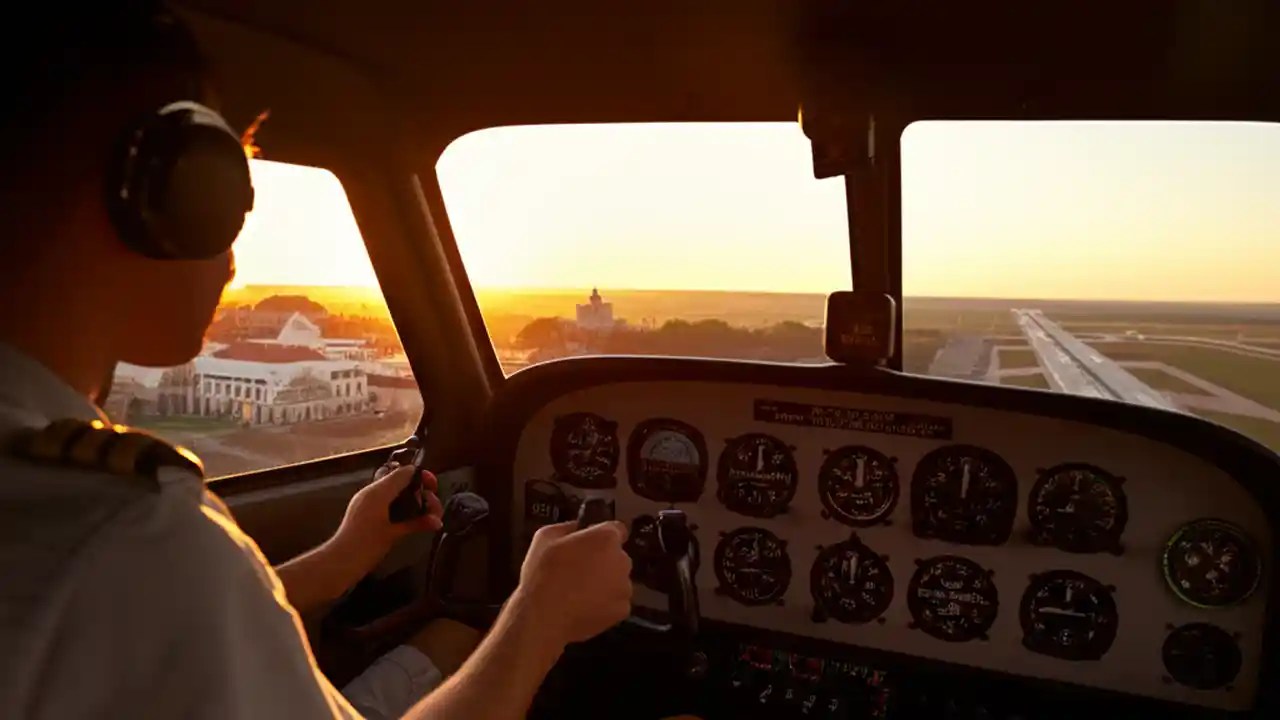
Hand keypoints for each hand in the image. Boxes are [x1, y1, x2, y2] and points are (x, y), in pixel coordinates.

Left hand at [335, 463, 443, 563]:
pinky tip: (422, 523)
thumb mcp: (392, 533)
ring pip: (401, 496)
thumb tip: (437, 521)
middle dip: (423, 494)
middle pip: (405, 484)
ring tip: (432, 520)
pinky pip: (393, 506)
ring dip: (418, 505)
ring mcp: (371, 504)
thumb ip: (416, 523)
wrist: (342, 561)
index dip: (421, 476)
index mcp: (378, 492)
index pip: (403, 472)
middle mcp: (374, 493)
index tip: (433, 486)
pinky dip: (408, 512)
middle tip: (435, 509)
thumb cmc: (366, 545)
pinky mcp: (370, 516)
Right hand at [513, 520, 632, 646]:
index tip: (589, 545)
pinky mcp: (623, 610)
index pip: (617, 530)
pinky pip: (616, 601)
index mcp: (606, 538)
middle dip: (604, 560)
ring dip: (606, 582)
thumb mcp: (544, 537)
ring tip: (580, 593)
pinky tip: (585, 607)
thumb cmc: (542, 573)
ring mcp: (625, 587)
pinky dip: (606, 603)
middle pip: (617, 556)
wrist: (543, 618)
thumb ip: (567, 527)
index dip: (603, 536)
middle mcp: (622, 560)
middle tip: (580, 570)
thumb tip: (577, 527)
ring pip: (618, 580)